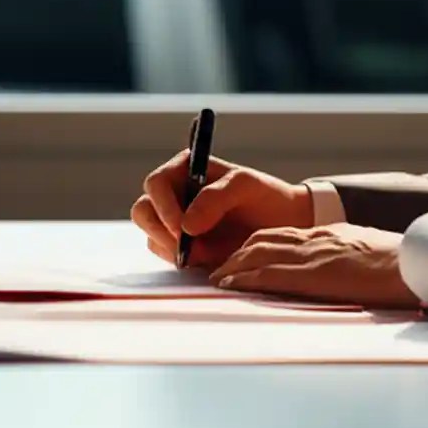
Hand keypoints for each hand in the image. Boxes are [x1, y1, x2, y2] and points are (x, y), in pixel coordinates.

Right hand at [130, 152, 313, 269]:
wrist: (284, 226)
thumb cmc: (266, 197)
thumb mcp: (247, 186)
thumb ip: (216, 197)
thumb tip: (186, 225)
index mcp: (185, 168)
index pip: (156, 183)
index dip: (163, 206)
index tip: (181, 228)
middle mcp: (175, 192)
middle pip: (143, 210)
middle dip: (159, 231)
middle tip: (183, 249)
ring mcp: (175, 219)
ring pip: (151, 234)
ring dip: (169, 247)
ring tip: (202, 254)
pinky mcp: (181, 244)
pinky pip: (164, 253)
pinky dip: (178, 259)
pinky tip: (204, 259)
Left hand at [208, 223, 421, 308]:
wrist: (414, 264)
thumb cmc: (402, 264)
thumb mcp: (369, 250)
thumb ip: (348, 254)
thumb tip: (343, 266)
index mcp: (330, 234)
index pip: (284, 233)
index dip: (259, 243)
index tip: (243, 254)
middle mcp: (315, 239)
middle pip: (264, 239)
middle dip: (239, 253)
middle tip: (221, 267)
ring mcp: (311, 255)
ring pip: (259, 253)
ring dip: (233, 266)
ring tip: (218, 278)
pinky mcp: (311, 275)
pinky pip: (268, 273)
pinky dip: (244, 278)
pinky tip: (229, 285)